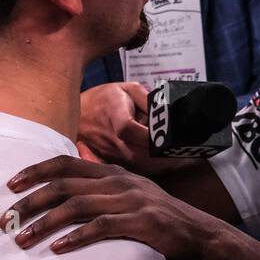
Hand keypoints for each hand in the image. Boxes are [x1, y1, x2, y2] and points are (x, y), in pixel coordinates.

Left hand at [0, 156, 219, 259]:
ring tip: (23, 239)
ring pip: (77, 206)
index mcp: (112, 172)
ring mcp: (130, 200)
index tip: (10, 185)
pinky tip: (57, 249)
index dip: (35, 171)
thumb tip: (64, 195)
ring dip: (45, 223)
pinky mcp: (140, 222)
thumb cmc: (156, 219)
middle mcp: (118, 181)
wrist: (198, 233)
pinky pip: (101, 227)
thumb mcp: (128, 196)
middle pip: (64, 184)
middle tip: (6, 221)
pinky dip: (76, 237)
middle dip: (30, 202)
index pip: (65, 163)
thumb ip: (100, 191)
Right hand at [78, 82, 199, 175]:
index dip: (151, 137)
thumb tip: (165, 110)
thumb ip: (147, 98)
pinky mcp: (105, 161)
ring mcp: (106, 152)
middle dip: (161, 156)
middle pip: (137, 154)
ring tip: (175, 159)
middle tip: (181, 152)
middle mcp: (110, 138)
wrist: (78, 110)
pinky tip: (158, 166)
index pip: (132, 130)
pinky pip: (127, 171)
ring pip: (134, 166)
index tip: (170, 137)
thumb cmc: (106, 98)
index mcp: (115, 116)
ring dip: (155, 165)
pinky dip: (144, 171)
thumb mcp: (128, 88)